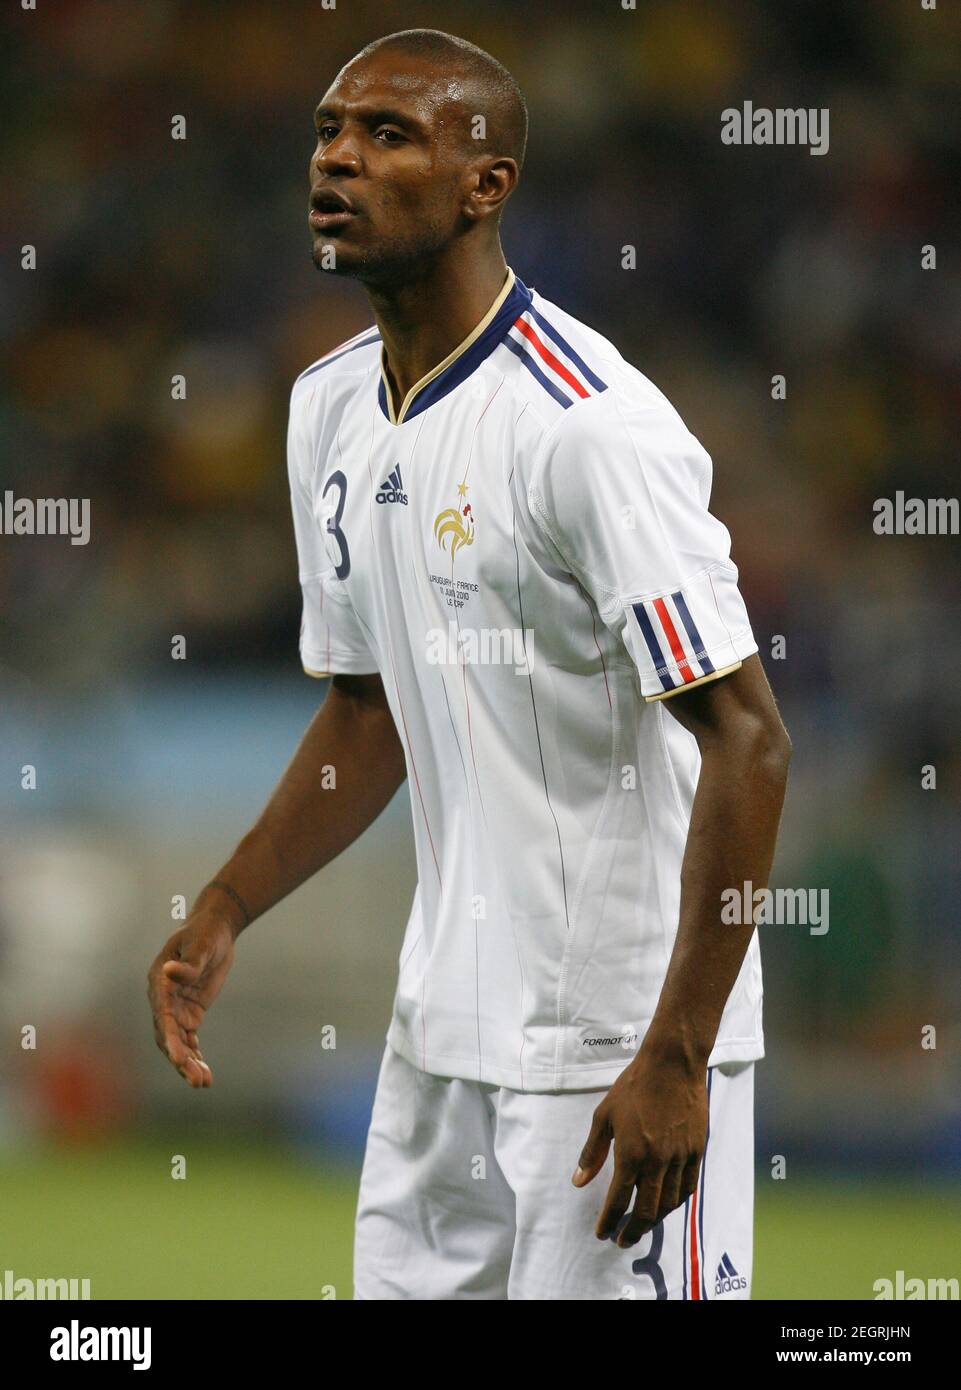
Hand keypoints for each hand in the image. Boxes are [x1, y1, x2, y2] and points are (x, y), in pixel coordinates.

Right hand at [147, 911, 235, 1088]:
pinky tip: (205, 1076)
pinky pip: (190, 1040)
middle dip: (181, 1060)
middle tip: (197, 1081)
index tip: (180, 1059)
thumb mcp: (200, 944)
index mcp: (160, 983)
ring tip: (203, 1084)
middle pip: (168, 1036)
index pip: (163, 1017)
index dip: (171, 1039)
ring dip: (189, 1063)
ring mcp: (176, 1008)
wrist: (214, 928)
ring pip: (178, 1043)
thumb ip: (189, 963)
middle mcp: (163, 1000)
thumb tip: (170, 973)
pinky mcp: (190, 1013)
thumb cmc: (204, 932)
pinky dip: (196, 1056)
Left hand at [572, 1047, 707, 1246]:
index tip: (602, 1234)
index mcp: (630, 1153)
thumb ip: (592, 1153)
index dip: (609, 1222)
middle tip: (622, 1241)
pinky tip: (666, 1204)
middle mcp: (657, 1161)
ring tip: (642, 1224)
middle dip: (632, 1232)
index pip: (618, 1200)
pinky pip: (687, 1187)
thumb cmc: (633, 1086)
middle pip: (646, 1212)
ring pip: (668, 1203)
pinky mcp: (696, 1151)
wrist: (672, 1065)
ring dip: (654, 1220)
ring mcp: (680, 1157)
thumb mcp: (604, 1116)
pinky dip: (675, 1202)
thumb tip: (578, 1181)